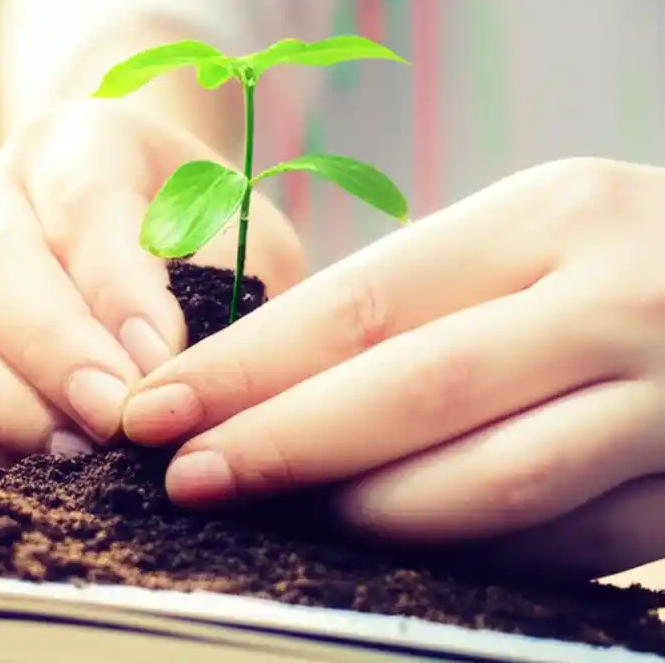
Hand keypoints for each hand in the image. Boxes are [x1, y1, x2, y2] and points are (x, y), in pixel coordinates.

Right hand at [0, 98, 304, 465]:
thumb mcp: (235, 232)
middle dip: (55, 353)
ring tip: (84, 458)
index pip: (83, 205)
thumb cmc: (199, 231)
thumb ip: (223, 282)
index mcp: (74, 141)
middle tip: (116, 419)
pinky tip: (43, 474)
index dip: (117, 288)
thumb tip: (183, 382)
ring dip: (12, 407)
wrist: (142, 224)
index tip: (162, 360)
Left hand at [121, 157, 664, 578]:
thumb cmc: (624, 259)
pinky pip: (555, 548)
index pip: (361, 304)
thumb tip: (255, 385)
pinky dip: (459, 555)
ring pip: (485, 488)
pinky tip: (385, 554)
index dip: (245, 368)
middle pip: (410, 396)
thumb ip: (418, 305)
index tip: (156, 411)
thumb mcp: (531, 237)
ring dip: (359, 517)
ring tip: (271, 522)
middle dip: (279, 448)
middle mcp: (616, 305)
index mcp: (553, 219)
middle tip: (186, 480)